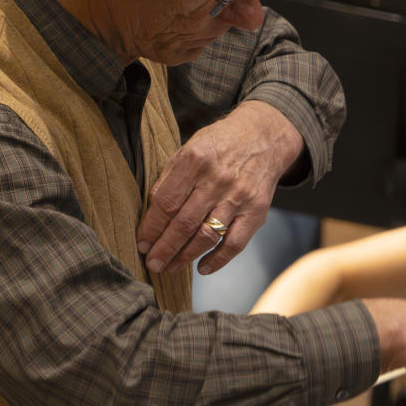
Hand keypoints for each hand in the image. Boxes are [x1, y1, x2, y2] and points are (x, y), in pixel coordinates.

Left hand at [137, 100, 302, 274]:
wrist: (263, 137)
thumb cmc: (220, 144)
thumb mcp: (189, 148)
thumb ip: (170, 178)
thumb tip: (151, 214)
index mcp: (195, 160)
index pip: (166, 202)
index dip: (151, 227)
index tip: (142, 243)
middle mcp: (217, 179)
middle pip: (184, 223)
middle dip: (164, 248)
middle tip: (152, 263)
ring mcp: (239, 197)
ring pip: (207, 236)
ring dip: (185, 256)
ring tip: (170, 267)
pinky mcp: (256, 211)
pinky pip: (235, 243)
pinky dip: (218, 260)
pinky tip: (202, 268)